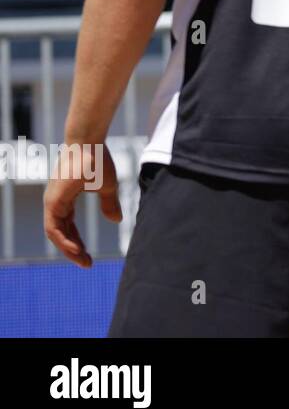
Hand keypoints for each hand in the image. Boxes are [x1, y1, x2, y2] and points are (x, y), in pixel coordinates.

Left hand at [44, 143, 120, 267]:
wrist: (89, 144)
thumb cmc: (98, 160)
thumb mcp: (107, 187)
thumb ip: (109, 204)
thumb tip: (116, 221)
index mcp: (66, 199)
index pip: (68, 227)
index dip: (78, 242)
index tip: (89, 256)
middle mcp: (55, 203)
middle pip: (61, 234)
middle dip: (74, 251)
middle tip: (87, 264)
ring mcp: (52, 203)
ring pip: (55, 234)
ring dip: (68, 250)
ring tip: (83, 261)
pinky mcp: (53, 202)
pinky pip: (54, 228)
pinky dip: (64, 241)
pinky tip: (75, 249)